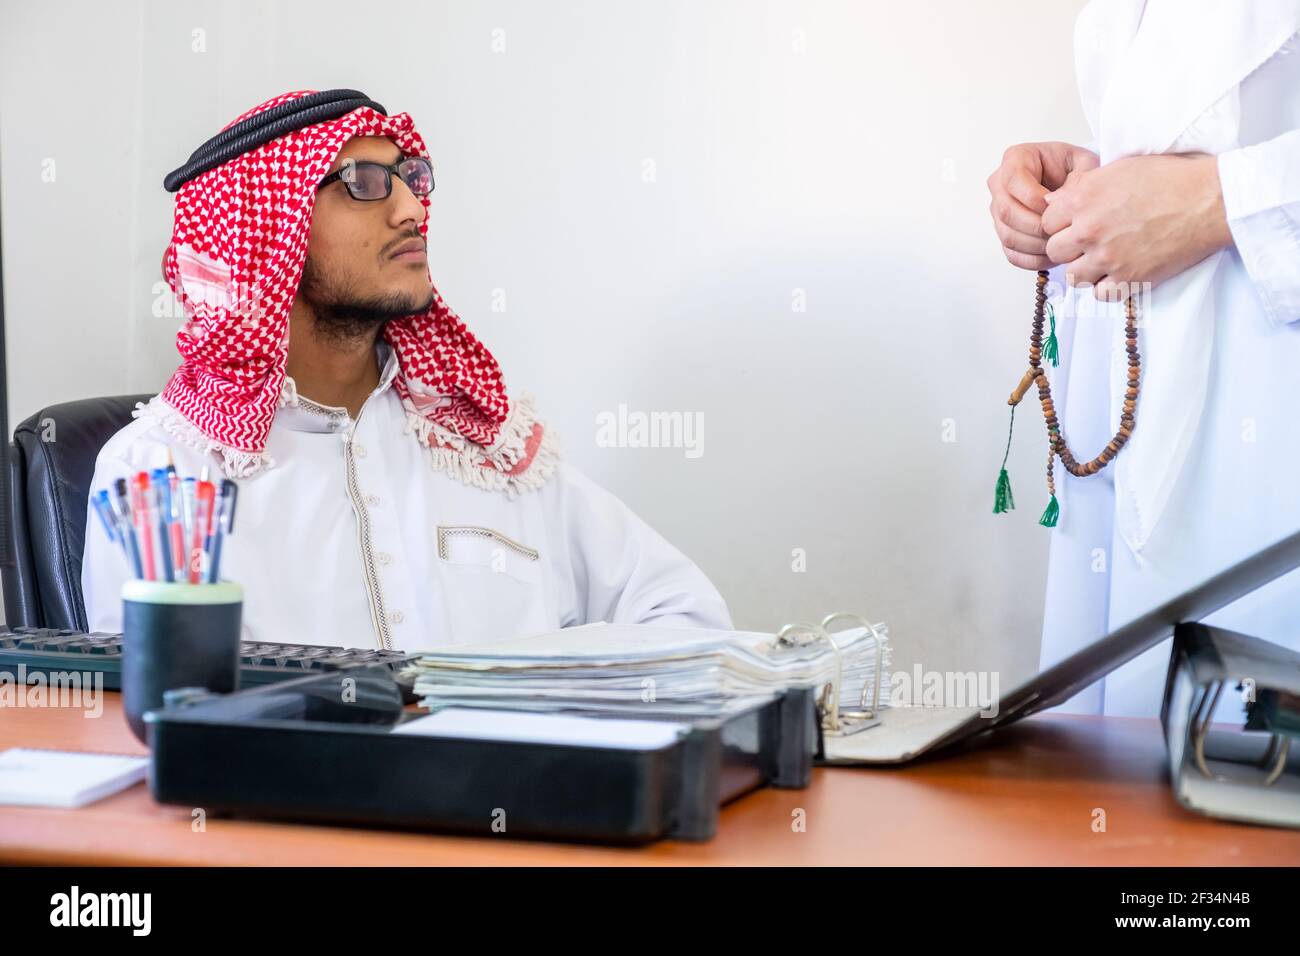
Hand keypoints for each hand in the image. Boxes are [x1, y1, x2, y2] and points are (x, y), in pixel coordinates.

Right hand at [987, 142, 1099, 269]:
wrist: (1071, 180)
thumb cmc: (1074, 168)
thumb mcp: (1083, 163)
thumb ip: (1075, 177)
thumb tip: (1057, 203)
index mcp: (1016, 159)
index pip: (1013, 181)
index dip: (1035, 199)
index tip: (1059, 209)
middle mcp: (1000, 184)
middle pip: (1006, 212)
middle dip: (1036, 227)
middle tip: (1061, 232)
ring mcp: (999, 210)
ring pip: (1007, 235)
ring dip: (1035, 245)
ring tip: (1060, 244)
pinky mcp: (1005, 232)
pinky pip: (1012, 253)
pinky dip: (1032, 259)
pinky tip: (1053, 255)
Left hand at [1041, 153, 1232, 299]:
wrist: (1210, 199)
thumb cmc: (1169, 178)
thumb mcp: (1118, 169)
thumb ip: (1082, 187)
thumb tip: (1054, 203)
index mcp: (1082, 199)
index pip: (1046, 222)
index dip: (1059, 224)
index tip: (1074, 224)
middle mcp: (1089, 230)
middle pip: (1054, 251)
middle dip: (1068, 247)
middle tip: (1088, 242)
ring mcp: (1108, 257)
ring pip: (1073, 276)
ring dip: (1085, 269)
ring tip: (1103, 260)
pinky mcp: (1129, 278)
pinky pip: (1100, 295)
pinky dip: (1107, 288)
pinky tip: (1118, 274)